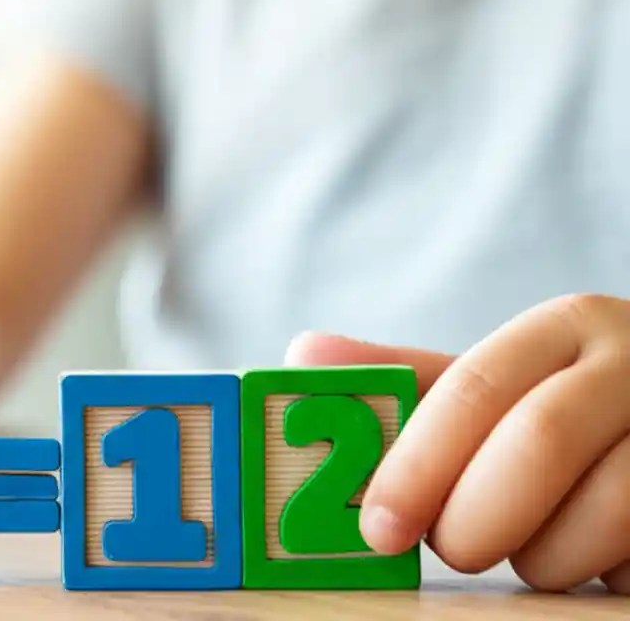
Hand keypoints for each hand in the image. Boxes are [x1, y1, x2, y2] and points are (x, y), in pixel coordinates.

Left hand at [286, 293, 629, 593]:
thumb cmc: (567, 410)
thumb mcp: (496, 387)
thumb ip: (409, 381)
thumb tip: (303, 356)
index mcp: (565, 328)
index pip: (475, 387)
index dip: (416, 462)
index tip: (376, 526)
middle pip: (539, 442)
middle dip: (471, 517)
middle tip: (448, 548)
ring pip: (602, 514)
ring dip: (542, 556)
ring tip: (530, 545)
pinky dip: (599, 575)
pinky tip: (588, 555)